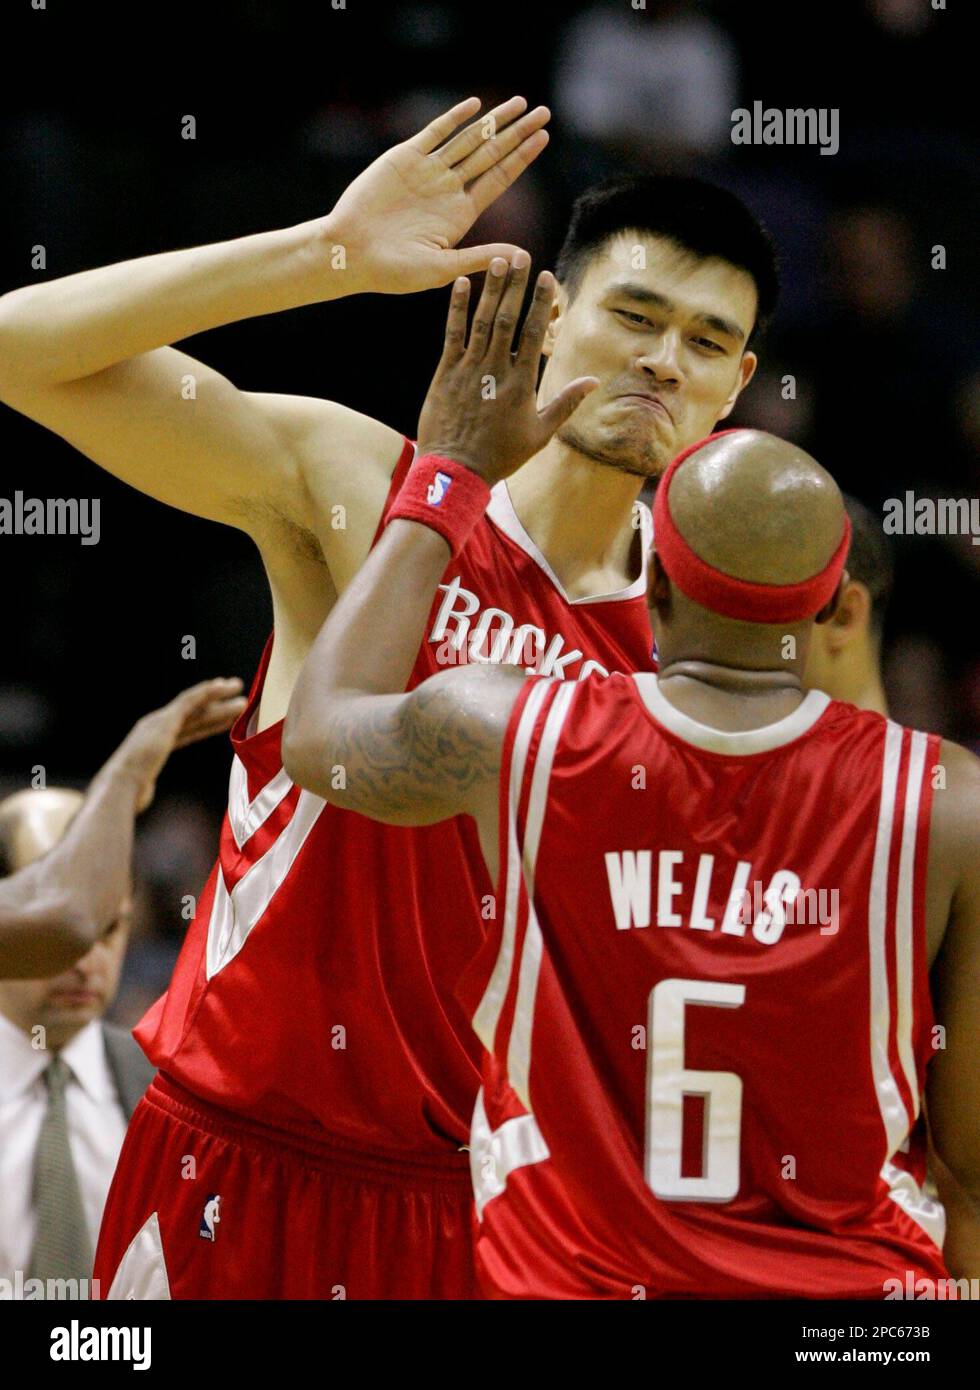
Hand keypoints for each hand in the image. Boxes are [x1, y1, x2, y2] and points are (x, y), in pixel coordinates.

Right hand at [115, 677, 246, 812]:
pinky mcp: (166, 720)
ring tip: (238, 686)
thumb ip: (143, 786)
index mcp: (154, 742)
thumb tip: (140, 799)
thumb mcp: (140, 787)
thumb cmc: (129, 793)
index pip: (188, 729)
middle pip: (195, 715)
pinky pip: (191, 701)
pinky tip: (223, 685)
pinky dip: (208, 691)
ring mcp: (160, 721)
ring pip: (197, 705)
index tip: (224, 718)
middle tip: (237, 695)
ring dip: (219, 696)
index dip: (208, 722)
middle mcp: (157, 727)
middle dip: (217, 705)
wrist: (120, 786)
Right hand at [327, 96, 548, 295]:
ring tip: (520, 103)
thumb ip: (480, 256)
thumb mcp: (442, 268)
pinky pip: (434, 133)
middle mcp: (448, 189)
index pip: (498, 179)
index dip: (521, 158)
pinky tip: (474, 106)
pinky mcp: (404, 158)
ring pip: (468, 139)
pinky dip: (453, 118)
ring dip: (493, 121)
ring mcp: (427, 172)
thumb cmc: (393, 271)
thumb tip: (521, 256)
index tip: (543, 139)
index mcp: (460, 214)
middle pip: (491, 154)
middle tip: (544, 113)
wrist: (349, 252)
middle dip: (517, 133)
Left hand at [416, 256, 597, 485]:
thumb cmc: (500, 455)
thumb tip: (594, 381)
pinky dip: (457, 308)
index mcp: (521, 384)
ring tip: (497, 260)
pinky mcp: (445, 373)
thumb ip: (566, 403)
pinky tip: (463, 283)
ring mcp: (469, 369)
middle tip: (521, 254)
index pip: (533, 334)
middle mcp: (496, 370)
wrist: (456, 471)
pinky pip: (453, 334)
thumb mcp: (540, 434)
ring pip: (482, 321)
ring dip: (491, 289)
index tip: (545, 276)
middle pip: (508, 319)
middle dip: (515, 285)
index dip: (539, 302)